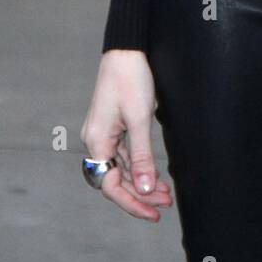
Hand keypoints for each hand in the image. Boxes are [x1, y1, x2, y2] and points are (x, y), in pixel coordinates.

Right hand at [80, 49, 173, 220]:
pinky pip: (123, 154)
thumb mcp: (140, 119)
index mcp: (97, 141)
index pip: (111, 185)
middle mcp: (95, 140)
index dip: (132, 203)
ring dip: (141, 181)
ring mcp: (103, 133)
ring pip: (121, 168)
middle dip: (140, 194)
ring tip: (165, 192)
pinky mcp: (112, 126)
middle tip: (166, 203)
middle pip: (115, 179)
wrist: (126, 48)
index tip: (154, 213)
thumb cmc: (131, 78)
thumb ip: (141, 156)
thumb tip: (144, 188)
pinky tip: (153, 173)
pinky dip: (138, 165)